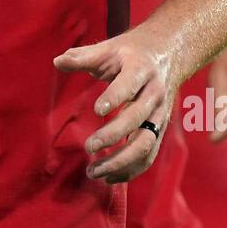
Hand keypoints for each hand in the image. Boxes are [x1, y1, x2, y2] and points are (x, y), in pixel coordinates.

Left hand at [53, 31, 174, 183]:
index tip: (97, 110)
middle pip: (138, 118)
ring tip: (94, 171)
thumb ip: (83, 56)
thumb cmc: (131, 52)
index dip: (115, 98)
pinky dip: (131, 170)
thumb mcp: (109, 49)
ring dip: (121, 161)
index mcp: (141, 69)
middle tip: (89, 147)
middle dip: (114, 135)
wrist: (170, 54)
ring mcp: (160, 114)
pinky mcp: (159, 129)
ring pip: (146, 143)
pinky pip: (149, 155)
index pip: (129, 85)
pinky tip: (109, 178)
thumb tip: (57, 62)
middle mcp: (154, 93)